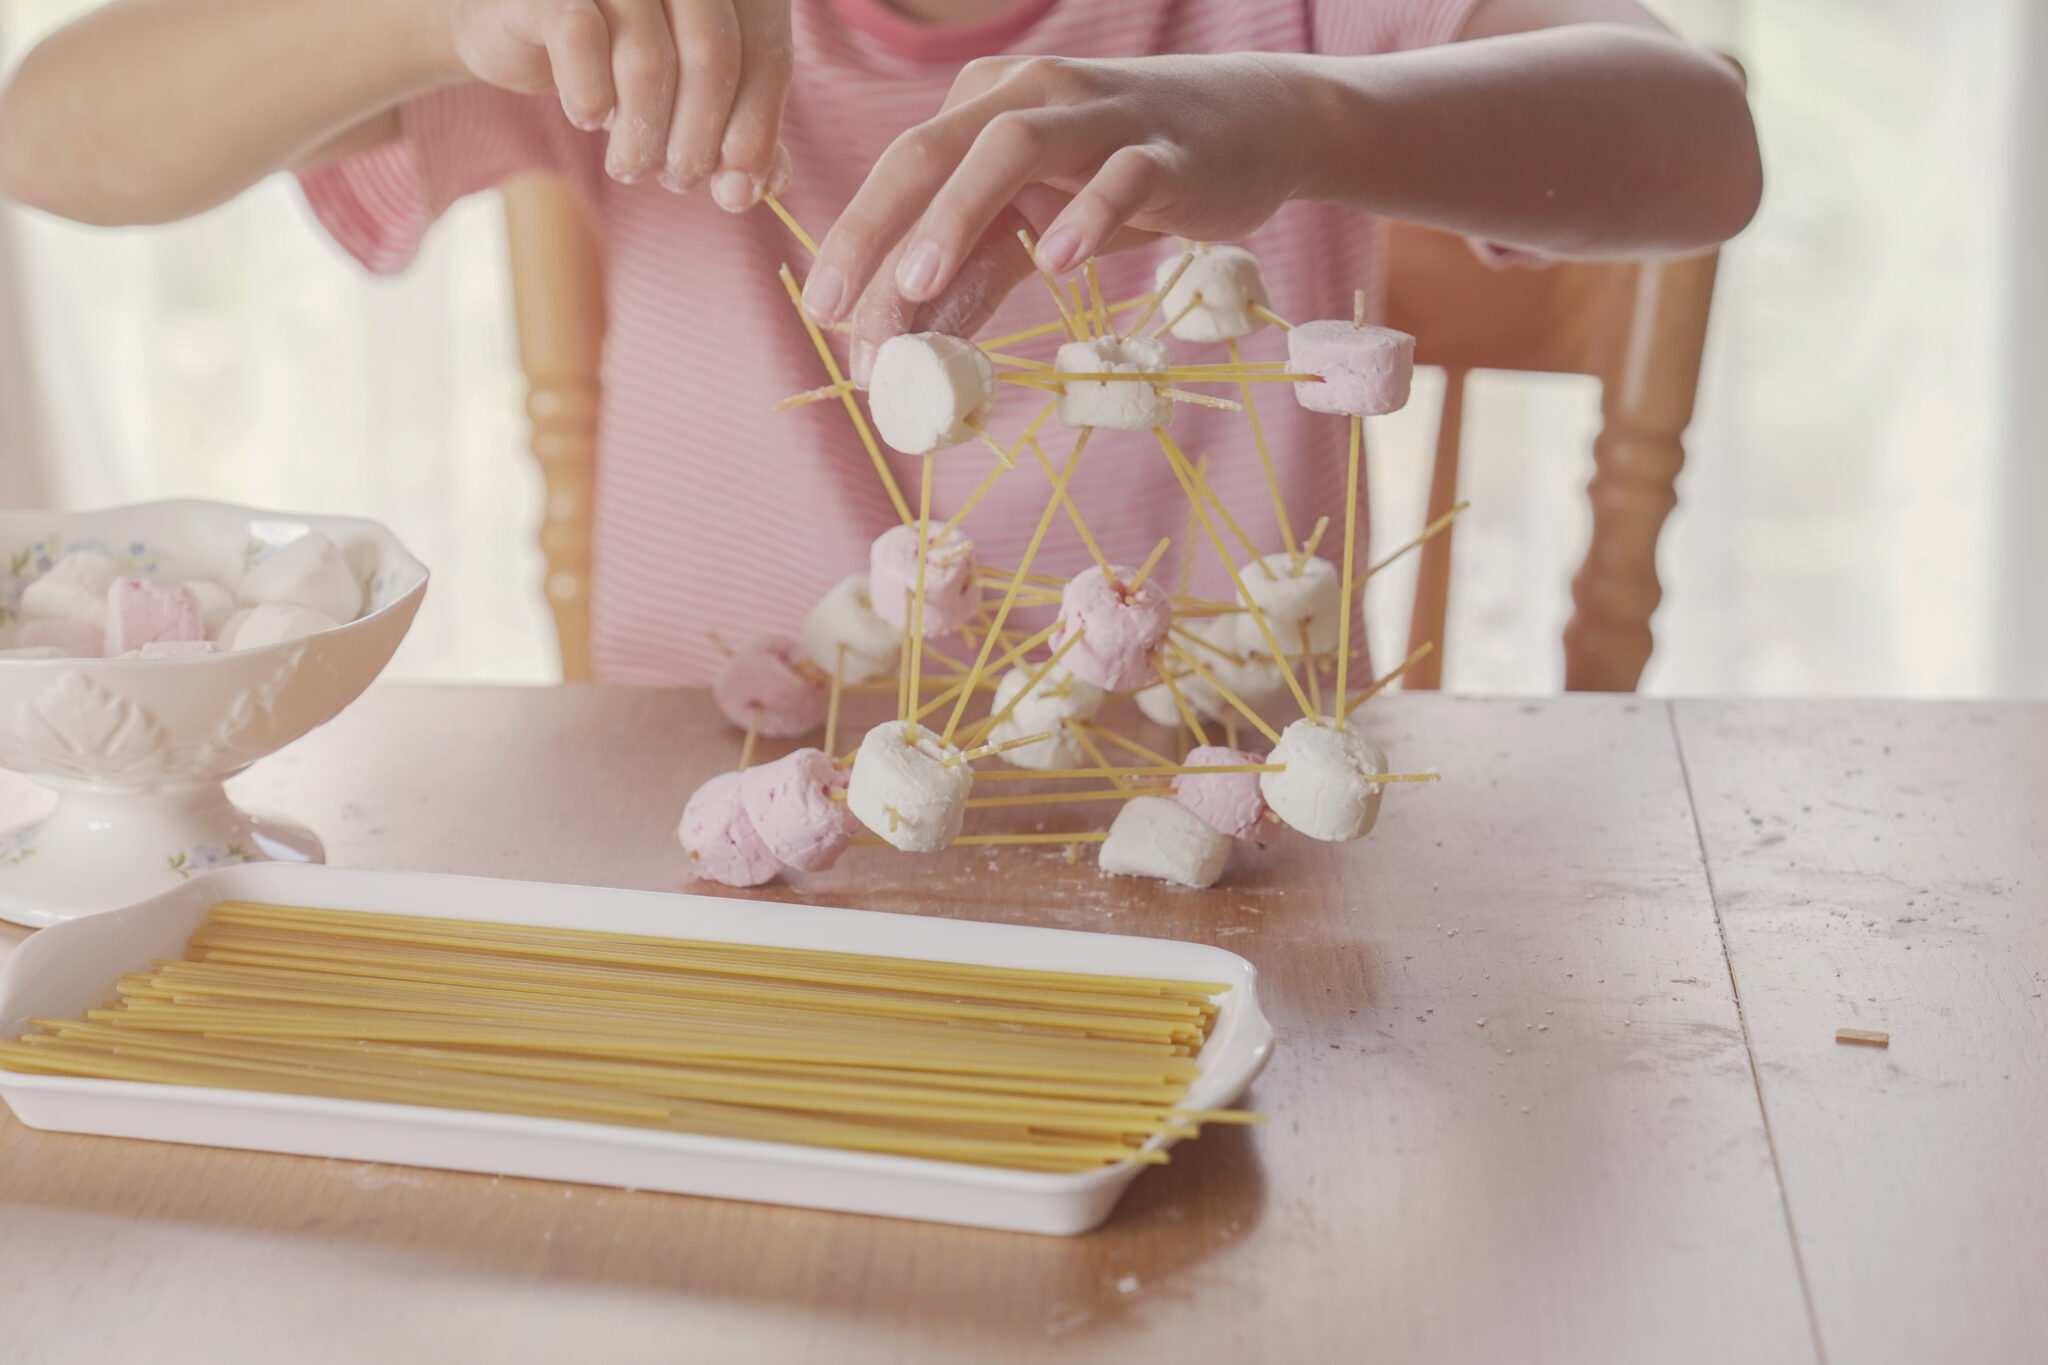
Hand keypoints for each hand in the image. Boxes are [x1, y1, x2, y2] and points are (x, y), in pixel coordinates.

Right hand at [449, 0, 792, 204]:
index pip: (766, 50)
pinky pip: (581, 40)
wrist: (515, 24)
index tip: (740, 188)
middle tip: (679, 181)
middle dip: (699, 141)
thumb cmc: (615, 59)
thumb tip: (763, 186)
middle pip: (714, 56)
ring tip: (632, 166)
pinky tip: (589, 116)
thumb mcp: (688, 95)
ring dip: (644, 137)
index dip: (758, 129)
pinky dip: (589, 97)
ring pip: (649, 61)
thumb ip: (736, 129)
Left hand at [805, 53, 1314, 350]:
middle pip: (932, 149)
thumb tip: (904, 346)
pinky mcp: (1166, 150)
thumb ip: (975, 273)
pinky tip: (1058, 261)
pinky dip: (1085, 214)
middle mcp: (1029, 95)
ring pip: (1013, 146)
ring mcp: (1099, 117)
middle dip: (877, 228)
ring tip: (923, 280)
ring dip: (959, 212)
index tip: (824, 313)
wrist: (1254, 127)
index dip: (857, 240)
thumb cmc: (1127, 176)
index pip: (904, 172)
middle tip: (843, 306)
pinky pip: (1120, 175)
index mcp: (984, 106)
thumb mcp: (1041, 220)